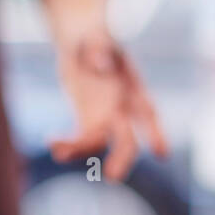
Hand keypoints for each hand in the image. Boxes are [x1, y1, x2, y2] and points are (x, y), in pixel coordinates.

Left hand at [50, 31, 166, 181]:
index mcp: (132, 88)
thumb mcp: (96, 37)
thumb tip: (101, 66)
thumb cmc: (94, 37)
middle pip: (127, 138)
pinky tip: (53, 143)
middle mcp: (122, 108)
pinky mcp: (87, 120)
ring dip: (81, 151)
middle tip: (113, 178)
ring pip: (99, 143)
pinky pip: (80, 138)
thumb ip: (100, 49)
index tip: (162, 154)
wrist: (82, 41)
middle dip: (121, 157)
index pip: (147, 113)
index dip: (155, 133)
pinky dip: (68, 144)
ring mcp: (105, 117)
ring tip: (59, 153)